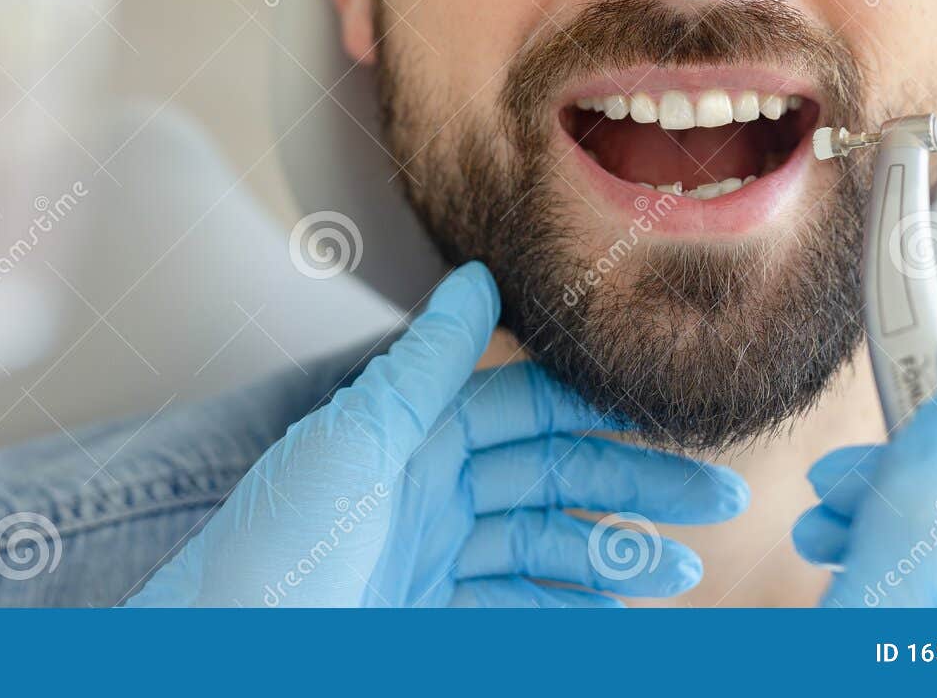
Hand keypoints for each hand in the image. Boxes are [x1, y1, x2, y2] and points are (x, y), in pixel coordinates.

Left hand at [127, 262, 748, 606]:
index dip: (595, 411)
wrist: (219, 661)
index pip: (524, 408)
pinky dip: (572, 609)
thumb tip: (479, 277)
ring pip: (547, 547)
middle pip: (552, 478)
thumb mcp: (353, 446)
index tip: (667, 415)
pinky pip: (521, 607)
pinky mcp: (433, 621)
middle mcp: (429, 492)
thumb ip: (423, 367)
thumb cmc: (270, 557)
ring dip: (616, 554)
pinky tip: (620, 612)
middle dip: (633, 487)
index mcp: (411, 436)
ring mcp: (433, 560)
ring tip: (682, 570)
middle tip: (717, 500)